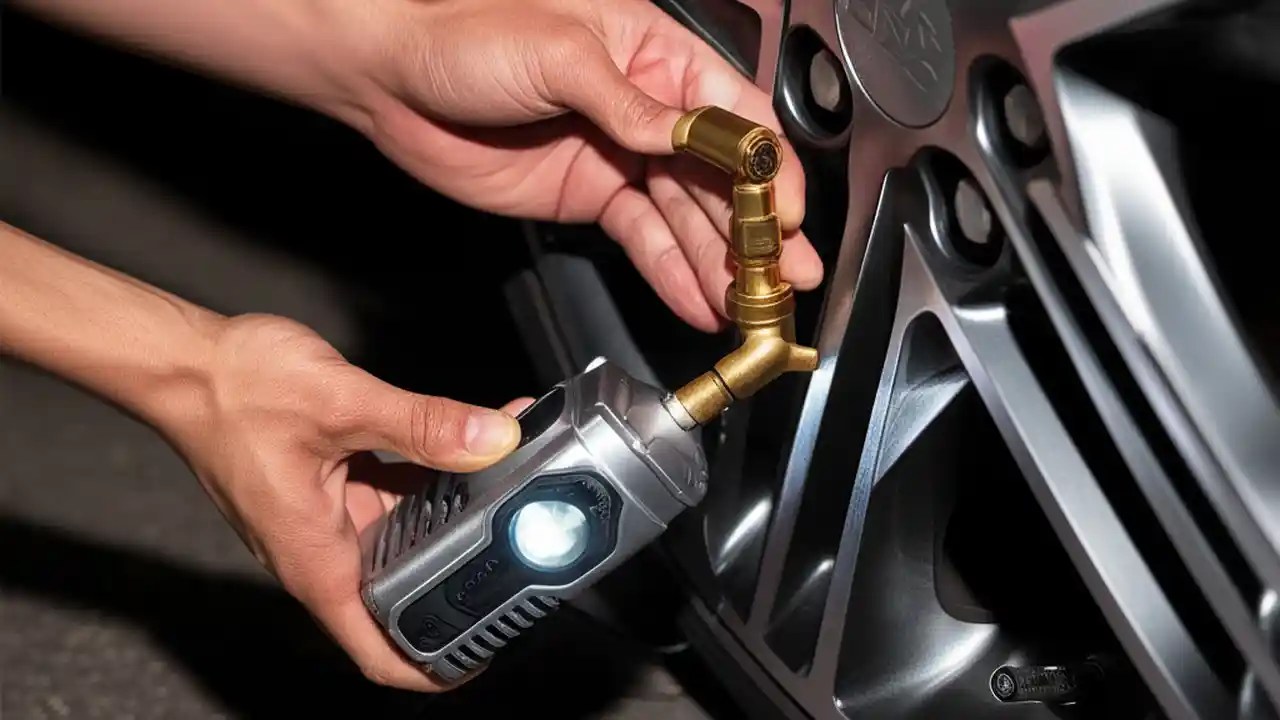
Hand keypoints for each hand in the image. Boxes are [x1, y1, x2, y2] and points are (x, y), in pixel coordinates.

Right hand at [156, 313, 528, 690]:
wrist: (185, 360)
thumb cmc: (231, 393)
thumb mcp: (342, 404)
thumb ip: (423, 425)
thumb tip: (493, 441)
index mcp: (318, 561)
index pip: (377, 651)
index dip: (431, 668)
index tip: (480, 657)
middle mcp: (323, 550)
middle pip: (404, 591)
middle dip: (462, 574)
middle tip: (521, 554)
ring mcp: (329, 518)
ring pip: (407, 533)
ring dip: (457, 513)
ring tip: (512, 492)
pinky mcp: (333, 484)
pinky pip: (395, 492)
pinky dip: (435, 474)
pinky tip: (472, 445)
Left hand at [338, 0, 823, 331]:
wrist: (391, 79)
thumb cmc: (467, 34)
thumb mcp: (559, 54)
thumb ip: (630, 104)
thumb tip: (688, 138)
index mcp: (654, 55)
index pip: (735, 115)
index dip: (771, 169)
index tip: (791, 217)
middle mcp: (648, 110)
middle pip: (721, 177)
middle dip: (756, 231)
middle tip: (783, 280)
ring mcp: (620, 157)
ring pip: (686, 217)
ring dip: (720, 263)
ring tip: (749, 308)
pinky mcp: (589, 197)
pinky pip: (642, 239)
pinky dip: (671, 272)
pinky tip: (699, 302)